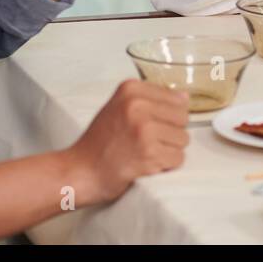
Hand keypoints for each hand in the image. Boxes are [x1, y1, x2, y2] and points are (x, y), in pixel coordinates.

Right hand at [66, 79, 188, 205]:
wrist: (79, 171)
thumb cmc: (99, 142)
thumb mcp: (118, 108)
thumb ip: (150, 99)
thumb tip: (184, 97)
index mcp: (131, 90)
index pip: (177, 98)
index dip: (167, 116)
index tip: (149, 124)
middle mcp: (138, 106)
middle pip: (183, 118)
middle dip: (169, 132)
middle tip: (146, 141)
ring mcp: (144, 129)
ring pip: (183, 139)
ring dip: (168, 150)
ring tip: (144, 152)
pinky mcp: (149, 153)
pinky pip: (178, 158)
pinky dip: (165, 165)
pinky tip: (146, 163)